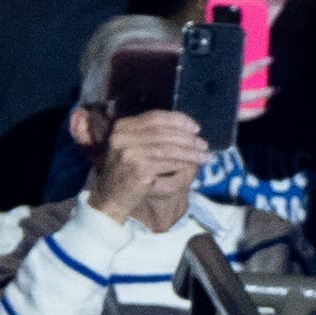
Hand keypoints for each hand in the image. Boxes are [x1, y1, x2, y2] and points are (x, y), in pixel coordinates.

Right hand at [86, 103, 210, 224]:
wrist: (110, 197)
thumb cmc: (126, 171)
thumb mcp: (133, 147)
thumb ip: (151, 135)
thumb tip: (186, 127)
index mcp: (121, 127)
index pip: (155, 117)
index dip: (179, 120)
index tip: (196, 127)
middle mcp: (122, 136)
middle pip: (164, 132)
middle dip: (188, 138)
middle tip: (204, 144)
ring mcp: (128, 152)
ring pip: (168, 148)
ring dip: (190, 152)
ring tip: (205, 156)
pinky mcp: (137, 168)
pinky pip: (167, 163)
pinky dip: (183, 163)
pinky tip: (194, 165)